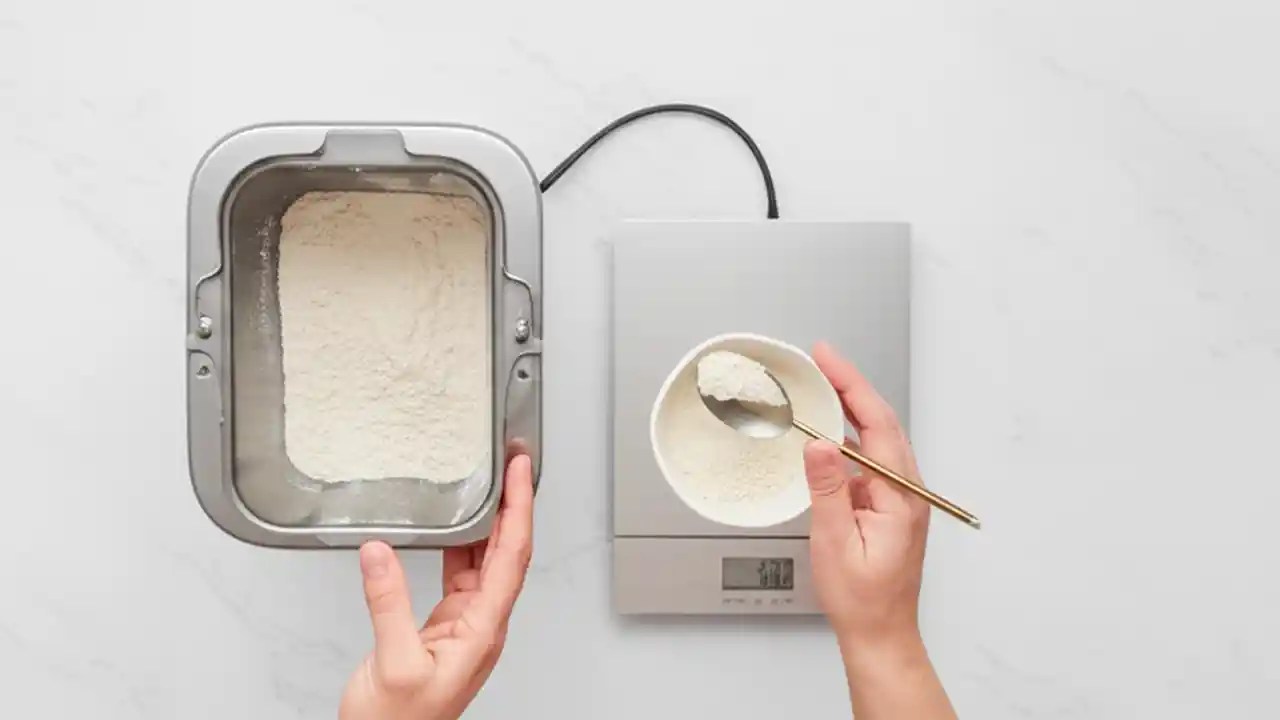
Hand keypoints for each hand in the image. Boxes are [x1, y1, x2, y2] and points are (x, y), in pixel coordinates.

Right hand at [340, 455, 534, 719]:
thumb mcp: (393, 663)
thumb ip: (387, 604)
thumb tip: (380, 552)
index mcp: (483, 630)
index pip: (512, 555)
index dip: (519, 509)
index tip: (520, 473)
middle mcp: (482, 624)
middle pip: (507, 552)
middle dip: (514, 505)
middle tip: (512, 464)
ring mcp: (466, 624)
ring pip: (486, 561)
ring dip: (490, 522)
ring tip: (489, 484)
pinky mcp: (444, 627)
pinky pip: (461, 575)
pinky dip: (460, 546)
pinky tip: (453, 528)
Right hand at [804, 343, 926, 646]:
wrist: (880, 633)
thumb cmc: (862, 599)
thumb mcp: (833, 542)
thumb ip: (827, 489)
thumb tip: (820, 444)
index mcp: (900, 496)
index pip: (876, 424)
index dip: (850, 385)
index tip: (827, 359)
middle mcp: (907, 491)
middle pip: (881, 422)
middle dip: (850, 385)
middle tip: (821, 360)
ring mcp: (900, 498)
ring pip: (877, 438)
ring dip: (850, 408)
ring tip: (821, 385)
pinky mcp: (889, 506)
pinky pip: (870, 459)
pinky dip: (849, 436)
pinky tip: (829, 432)